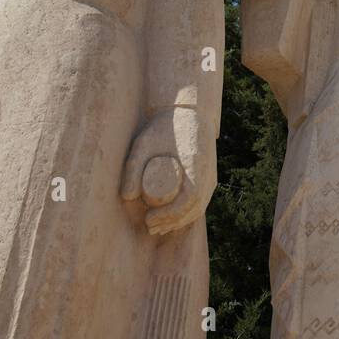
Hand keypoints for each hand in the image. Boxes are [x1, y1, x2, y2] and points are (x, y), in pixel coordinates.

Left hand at [119, 107, 213, 234]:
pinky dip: (188, 214)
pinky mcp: (209, 176)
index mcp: (196, 165)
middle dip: (171, 222)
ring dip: (179, 221)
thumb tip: (127, 197)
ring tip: (158, 227)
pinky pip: (201, 201)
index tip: (150, 219)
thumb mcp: (143, 143)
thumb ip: (133, 168)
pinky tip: (173, 220)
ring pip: (199, 207)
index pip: (189, 200)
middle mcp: (208, 173)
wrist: (187, 111)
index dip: (169, 215)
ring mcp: (211, 176)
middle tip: (150, 227)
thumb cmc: (165, 126)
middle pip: (194, 209)